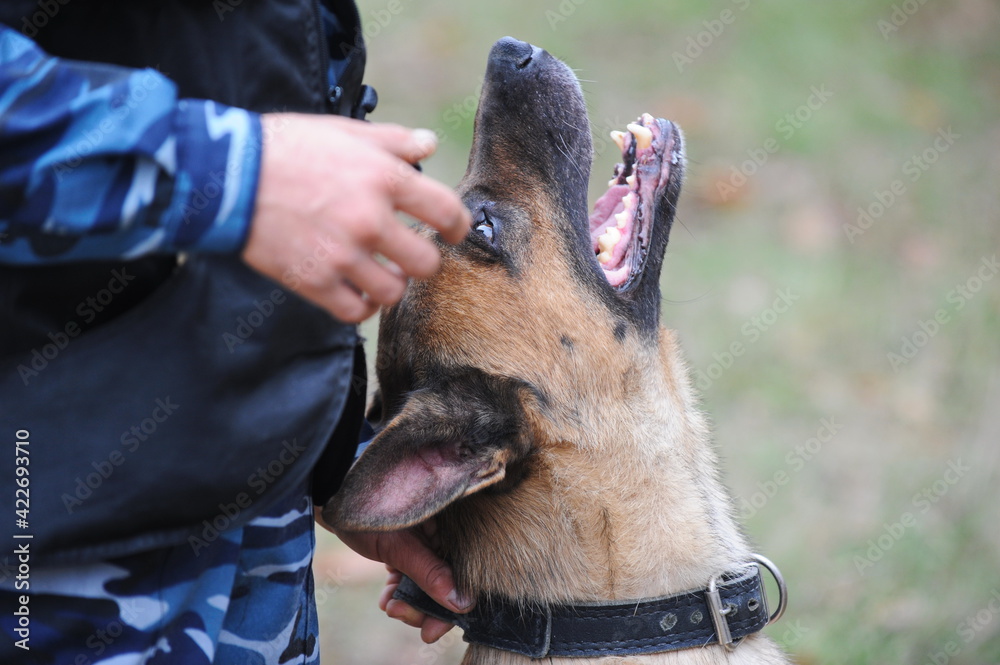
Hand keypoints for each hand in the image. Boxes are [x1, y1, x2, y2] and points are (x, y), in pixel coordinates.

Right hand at [243, 114, 469, 322]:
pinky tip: (358, 293)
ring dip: (392, 286)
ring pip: (393, 293)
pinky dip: (362, 307)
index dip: (458, 226)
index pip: (445, 212)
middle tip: (410, 255)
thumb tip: (429, 146)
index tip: (454, 232)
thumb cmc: (286, 148)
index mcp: (383, 179)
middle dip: (423, 260)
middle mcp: (369, 220)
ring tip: (382, 275)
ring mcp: (342, 255)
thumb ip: (393, 141)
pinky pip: (356, 313)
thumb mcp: (344, 132)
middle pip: (426, 263)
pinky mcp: (314, 282)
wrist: (229, 176)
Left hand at [316, 511, 472, 642]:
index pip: (466, 569)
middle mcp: (446, 530)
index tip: (433, 629)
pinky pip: (413, 575)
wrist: (331, 492)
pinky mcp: (410, 545)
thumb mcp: (398, 546)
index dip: (454, 603)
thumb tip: (461, 605)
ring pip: (430, 581)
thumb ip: (430, 573)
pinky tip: (386, 600)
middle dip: (428, 606)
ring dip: (412, 601)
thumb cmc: (367, 510)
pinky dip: (401, 590)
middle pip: (449, 579)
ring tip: (391, 608)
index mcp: (453, 522)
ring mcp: (428, 539)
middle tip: (406, 620)